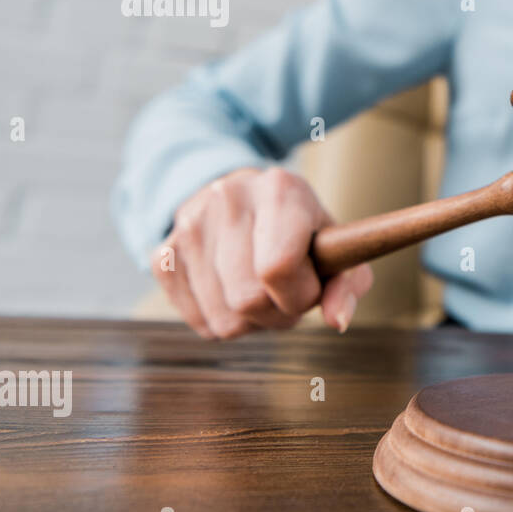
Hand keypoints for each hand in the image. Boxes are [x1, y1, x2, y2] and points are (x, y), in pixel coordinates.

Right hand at [151, 167, 373, 339]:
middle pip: (247, 298)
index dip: (299, 296)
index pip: (278, 267)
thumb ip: (348, 284)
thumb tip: (337, 320)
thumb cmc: (302, 232)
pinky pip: (195, 320)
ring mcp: (189, 224)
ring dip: (250, 322)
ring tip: (262, 291)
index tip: (309, 289)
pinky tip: (234, 292)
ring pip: (221, 317)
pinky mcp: (164, 252)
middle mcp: (227, 198)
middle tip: (287, 296)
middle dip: (277, 314)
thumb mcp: (337, 249)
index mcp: (280, 190)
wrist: (248, 200)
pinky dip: (221, 321)